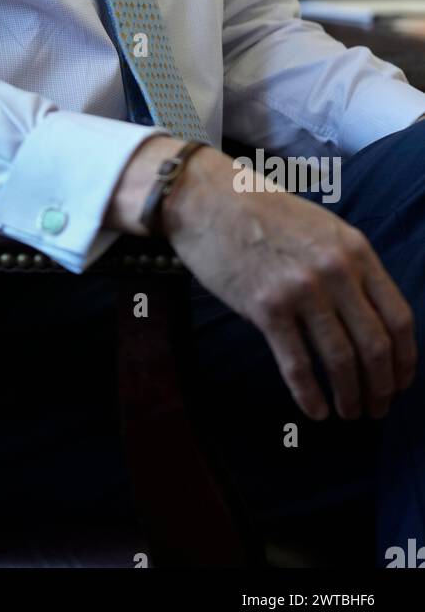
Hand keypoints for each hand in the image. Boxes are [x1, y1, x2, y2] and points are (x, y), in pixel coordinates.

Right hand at [107, 141, 416, 421]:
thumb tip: (366, 319)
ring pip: (341, 361)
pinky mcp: (266, 308)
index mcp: (355, 250)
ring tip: (349, 413)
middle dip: (381, 387)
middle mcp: (335, 271)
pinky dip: (310, 396)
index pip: (398, 317)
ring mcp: (301, 290)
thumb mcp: (322, 228)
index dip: (404, 359)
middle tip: (377, 407)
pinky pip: (297, 365)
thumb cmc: (262, 212)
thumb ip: (349, 266)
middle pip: (375, 346)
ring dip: (350, 397)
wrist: (207, 198)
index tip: (400, 381)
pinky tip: (315, 410)